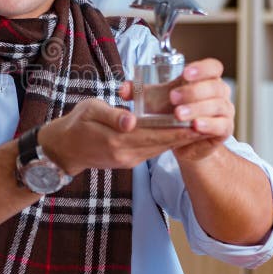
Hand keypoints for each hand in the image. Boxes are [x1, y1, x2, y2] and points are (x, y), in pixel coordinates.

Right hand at [37, 99, 204, 175]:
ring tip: (200, 127)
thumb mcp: (90, 111)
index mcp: (118, 141)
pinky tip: (179, 134)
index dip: (177, 129)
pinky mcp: (129, 161)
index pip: (155, 134)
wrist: (63, 149)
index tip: (197, 121)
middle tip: (208, 123)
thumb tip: (131, 120)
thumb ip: (112, 114)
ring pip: (159, 149)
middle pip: (162, 143)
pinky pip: (152, 151)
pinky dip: (166, 142)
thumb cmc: (76, 124)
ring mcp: (129, 160)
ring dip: (179, 140)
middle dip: (185, 135)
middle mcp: (127, 155)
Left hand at [121, 58, 234, 163]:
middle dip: (193, 91)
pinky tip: (195, 126)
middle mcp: (218, 93)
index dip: (201, 69)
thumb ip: (139, 92)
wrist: (184, 141)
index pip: (212, 67)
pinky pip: (220, 125)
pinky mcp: (224, 130)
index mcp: (205, 80)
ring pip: (217, 105)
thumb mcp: (155, 100)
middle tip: (172, 98)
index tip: (184, 73)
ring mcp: (224, 111)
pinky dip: (208, 124)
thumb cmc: (172, 113)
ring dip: (197, 109)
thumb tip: (122, 89)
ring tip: (178, 114)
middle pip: (215, 86)